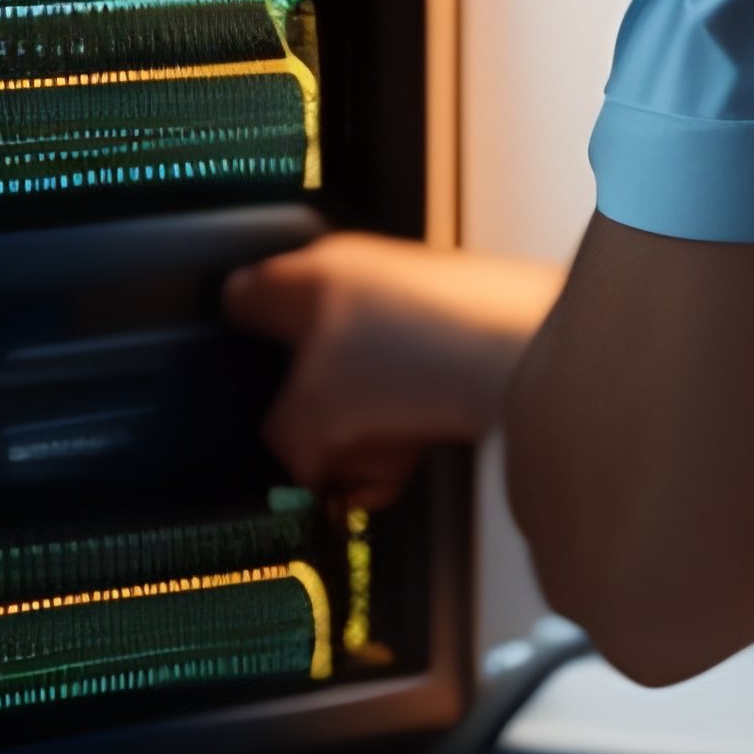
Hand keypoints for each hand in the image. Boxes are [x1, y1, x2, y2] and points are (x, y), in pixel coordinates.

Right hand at [222, 233, 561, 507]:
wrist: (525, 349)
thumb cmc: (416, 350)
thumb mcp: (314, 412)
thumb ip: (284, 442)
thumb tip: (294, 462)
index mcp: (308, 276)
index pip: (244, 298)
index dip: (229, 349)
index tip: (229, 395)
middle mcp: (357, 283)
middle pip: (304, 361)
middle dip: (308, 422)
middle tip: (310, 462)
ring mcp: (408, 314)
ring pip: (358, 388)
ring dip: (357, 441)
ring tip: (366, 477)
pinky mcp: (453, 346)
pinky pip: (405, 399)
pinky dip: (400, 437)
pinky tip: (399, 473)